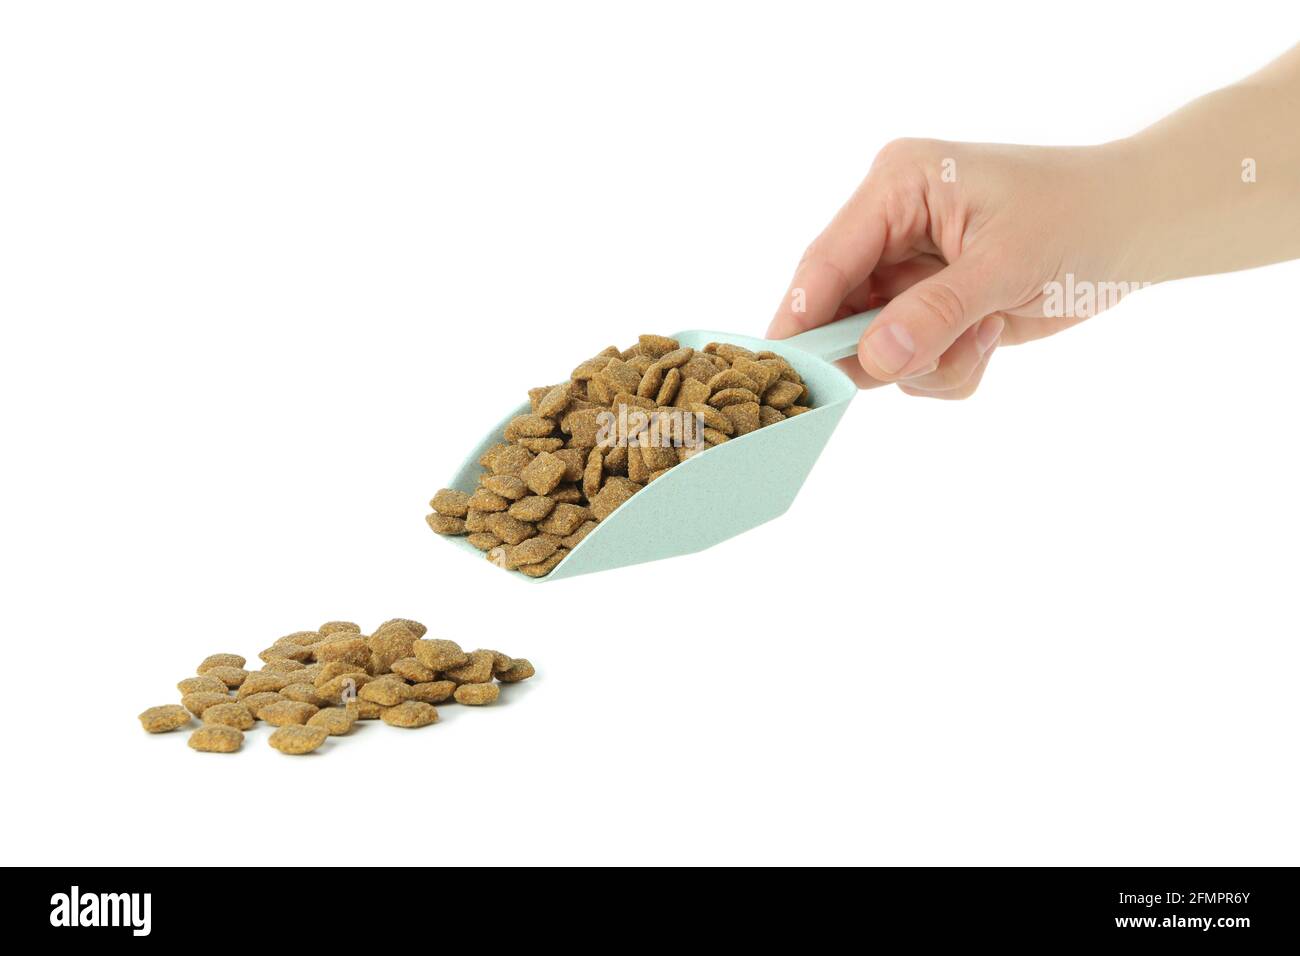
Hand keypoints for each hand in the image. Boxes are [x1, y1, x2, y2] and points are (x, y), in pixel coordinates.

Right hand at [767, 139, 1133, 398]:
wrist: (1142, 226)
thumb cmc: (1081, 218)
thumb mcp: (1007, 263)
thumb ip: (936, 312)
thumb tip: (874, 358)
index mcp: (896, 187)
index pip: (827, 260)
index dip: (802, 317)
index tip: (785, 368)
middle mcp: (890, 227)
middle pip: (839, 310)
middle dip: (880, 348)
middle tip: (918, 362)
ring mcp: (908, 272)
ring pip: (875, 347)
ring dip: (926, 362)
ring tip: (984, 337)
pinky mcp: (931, 309)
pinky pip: (910, 362)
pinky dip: (947, 369)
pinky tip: (991, 337)